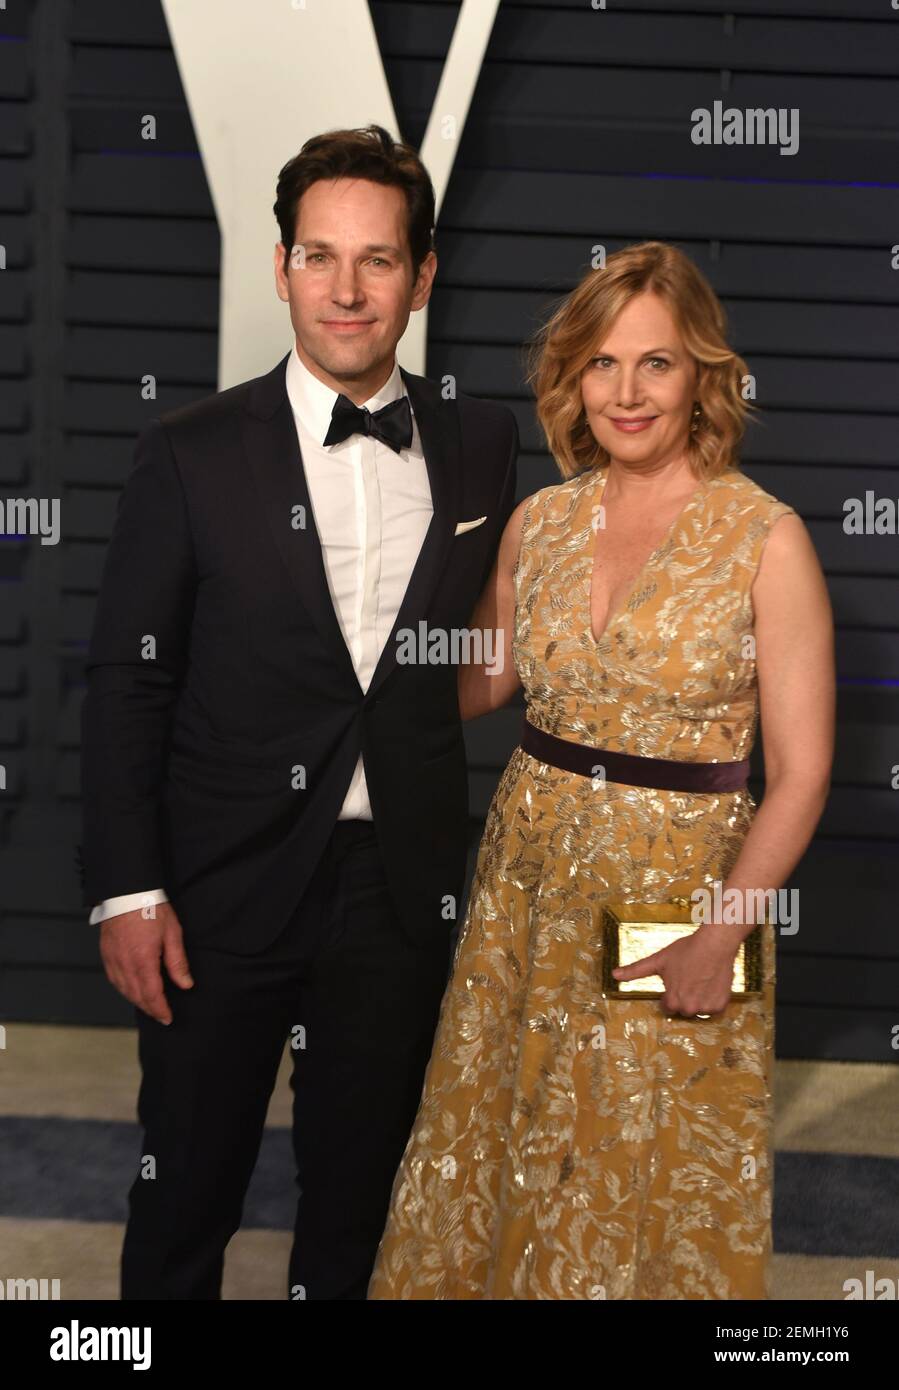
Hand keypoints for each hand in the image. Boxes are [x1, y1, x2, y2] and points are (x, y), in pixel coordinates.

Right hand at [99, 901, 193, 1024]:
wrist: (126, 891)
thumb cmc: (150, 908)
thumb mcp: (172, 933)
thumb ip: (178, 962)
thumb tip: (186, 984)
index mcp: (143, 960)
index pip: (152, 994)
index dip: (160, 1010)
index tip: (168, 1018)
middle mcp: (125, 964)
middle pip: (137, 996)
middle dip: (150, 1009)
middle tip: (161, 1016)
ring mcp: (112, 960)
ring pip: (123, 990)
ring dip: (137, 1001)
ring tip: (150, 1006)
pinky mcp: (106, 955)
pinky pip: (114, 980)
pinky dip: (124, 990)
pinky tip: (132, 990)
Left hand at [611, 923, 738, 1016]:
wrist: (714, 945)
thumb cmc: (685, 951)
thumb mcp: (658, 960)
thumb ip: (635, 971)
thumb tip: (614, 975)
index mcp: (672, 1001)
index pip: (668, 1007)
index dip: (670, 994)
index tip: (676, 982)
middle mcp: (689, 1008)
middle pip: (684, 1009)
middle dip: (685, 997)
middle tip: (689, 979)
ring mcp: (706, 1008)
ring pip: (699, 1010)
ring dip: (699, 999)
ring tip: (700, 980)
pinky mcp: (721, 1005)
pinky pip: (714, 1008)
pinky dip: (713, 999)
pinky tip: (711, 984)